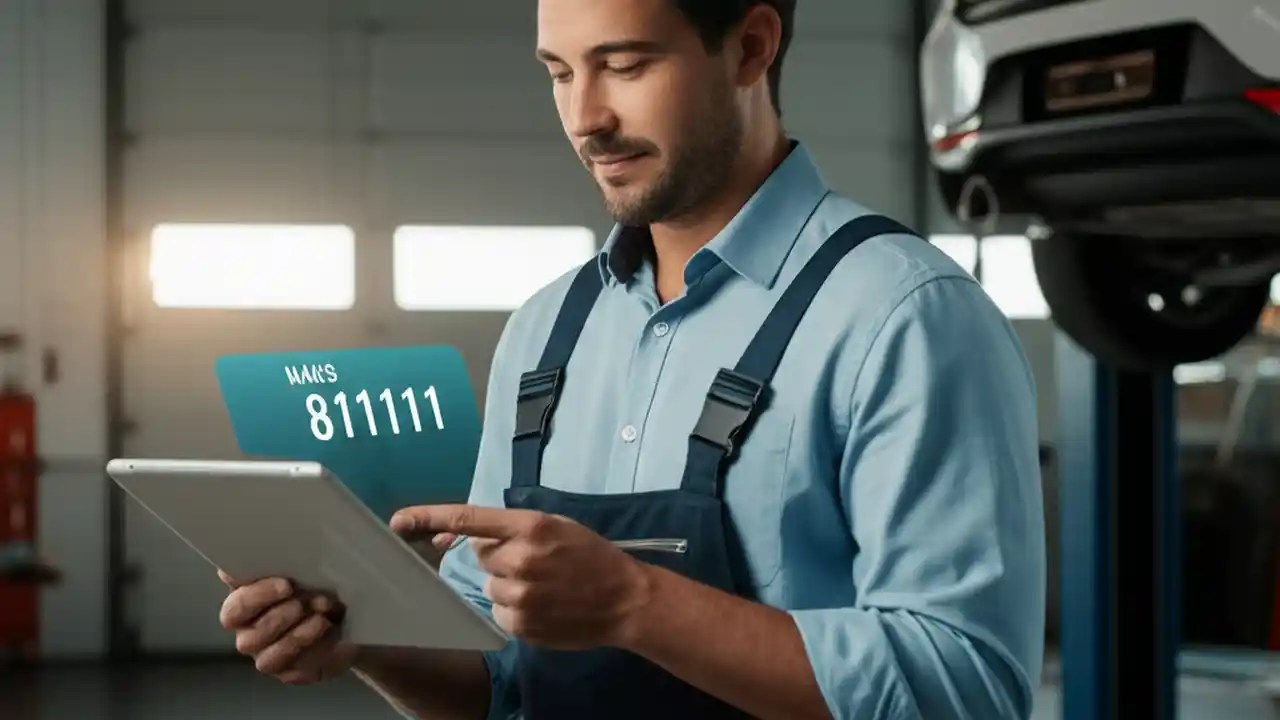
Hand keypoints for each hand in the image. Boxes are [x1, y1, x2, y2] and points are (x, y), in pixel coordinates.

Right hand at [217, 570, 358, 684]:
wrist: (346, 614)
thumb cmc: (312, 586)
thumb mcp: (298, 570)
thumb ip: (272, 566)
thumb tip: (236, 568)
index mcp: (243, 607)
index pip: (235, 610)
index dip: (258, 598)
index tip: (287, 585)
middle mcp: (250, 636)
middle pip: (249, 639)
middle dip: (280, 619)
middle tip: (305, 603)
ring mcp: (269, 658)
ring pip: (269, 659)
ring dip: (298, 637)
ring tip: (322, 619)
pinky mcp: (292, 673)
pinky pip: (299, 669)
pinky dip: (317, 650)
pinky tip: (332, 634)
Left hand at [391, 505, 651, 650]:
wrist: (625, 598)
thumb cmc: (591, 556)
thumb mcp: (555, 526)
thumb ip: (508, 528)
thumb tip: (456, 538)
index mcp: (531, 526)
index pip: (468, 519)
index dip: (429, 518)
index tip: (399, 521)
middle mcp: (520, 558)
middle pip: (480, 554)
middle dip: (499, 556)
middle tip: (534, 561)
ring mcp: (520, 594)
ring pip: (489, 584)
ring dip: (507, 584)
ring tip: (544, 586)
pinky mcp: (521, 623)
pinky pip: (499, 611)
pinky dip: (514, 608)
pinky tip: (543, 604)